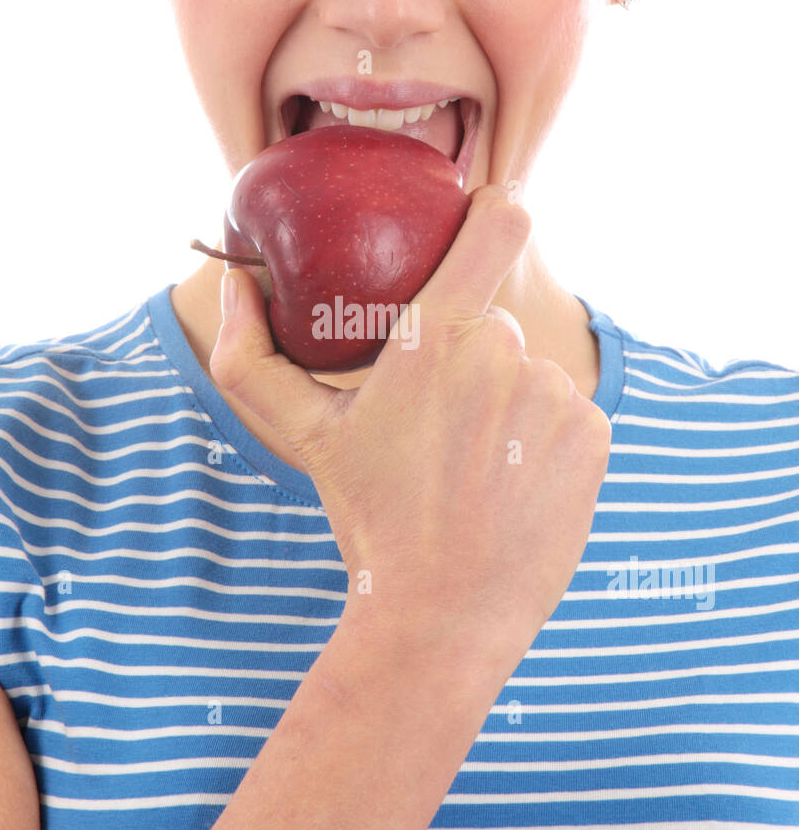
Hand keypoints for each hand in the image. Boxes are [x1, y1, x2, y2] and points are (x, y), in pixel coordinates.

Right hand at [209, 184, 610, 670]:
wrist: (442, 617)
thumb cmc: (369, 518)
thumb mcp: (303, 435)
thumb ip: (252, 354)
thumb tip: (235, 280)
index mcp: (438, 337)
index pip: (500, 219)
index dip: (491, 212)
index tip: (474, 229)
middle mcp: (508, 354)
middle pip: (491, 322)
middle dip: (465, 356)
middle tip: (436, 423)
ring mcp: (558, 396)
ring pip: (529, 372)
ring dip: (504, 402)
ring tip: (471, 465)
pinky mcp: (594, 436)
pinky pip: (565, 413)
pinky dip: (541, 439)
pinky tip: (509, 485)